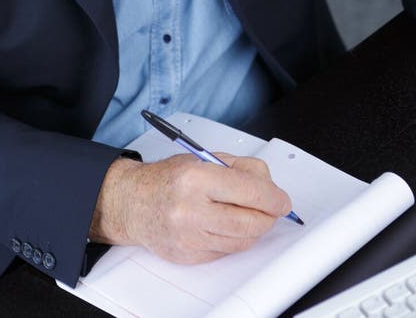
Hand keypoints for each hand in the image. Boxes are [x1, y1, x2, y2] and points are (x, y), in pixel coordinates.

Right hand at [89, 153, 291, 263]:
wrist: (133, 202)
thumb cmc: (168, 179)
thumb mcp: (203, 158)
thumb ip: (239, 168)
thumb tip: (269, 185)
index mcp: (196, 177)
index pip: (249, 191)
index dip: (273, 197)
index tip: (282, 199)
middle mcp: (191, 208)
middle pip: (250, 221)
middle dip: (269, 216)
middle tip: (272, 208)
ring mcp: (189, 236)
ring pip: (242, 241)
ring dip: (254, 228)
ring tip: (249, 214)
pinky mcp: (189, 256)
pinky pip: (226, 252)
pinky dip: (234, 239)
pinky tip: (227, 224)